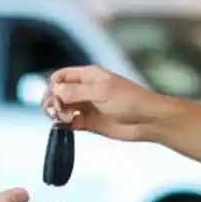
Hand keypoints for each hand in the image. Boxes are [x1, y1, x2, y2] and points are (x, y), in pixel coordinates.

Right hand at [40, 65, 166, 141]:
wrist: (148, 120)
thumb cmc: (129, 100)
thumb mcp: (102, 92)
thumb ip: (76, 92)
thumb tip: (54, 91)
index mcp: (88, 76)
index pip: (60, 77)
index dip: (53, 86)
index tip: (55, 98)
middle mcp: (84, 90)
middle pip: (57, 93)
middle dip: (52, 102)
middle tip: (56, 111)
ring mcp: (86, 106)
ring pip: (61, 108)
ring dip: (57, 114)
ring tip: (66, 119)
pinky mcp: (88, 122)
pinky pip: (69, 122)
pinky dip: (64, 124)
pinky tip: (68, 125)